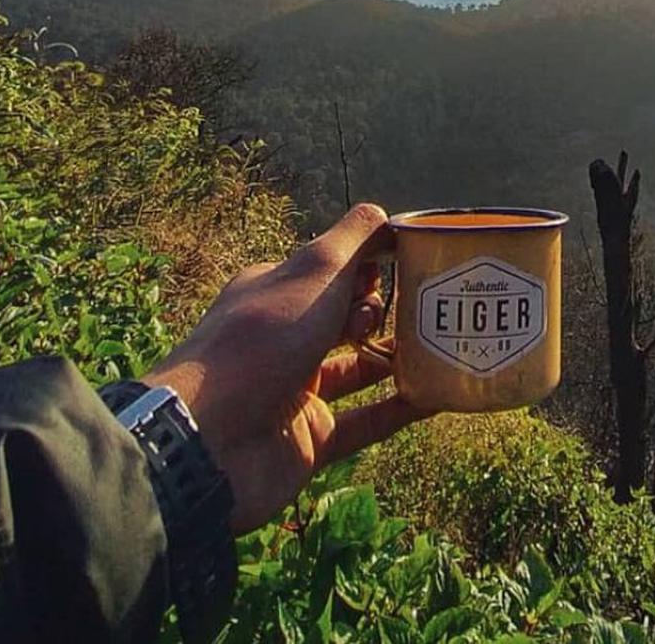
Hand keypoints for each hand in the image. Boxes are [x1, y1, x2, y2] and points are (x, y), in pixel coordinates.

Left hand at [142, 202, 423, 533]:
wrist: (210, 440)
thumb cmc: (262, 340)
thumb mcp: (313, 273)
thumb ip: (353, 241)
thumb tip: (386, 215)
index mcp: (273, 293)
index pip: (329, 271)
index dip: (367, 266)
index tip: (405, 262)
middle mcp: (282, 338)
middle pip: (344, 317)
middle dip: (381, 309)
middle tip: (416, 308)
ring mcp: (295, 391)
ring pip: (357, 367)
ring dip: (397, 356)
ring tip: (443, 344)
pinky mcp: (310, 439)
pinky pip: (366, 420)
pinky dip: (400, 408)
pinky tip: (439, 395)